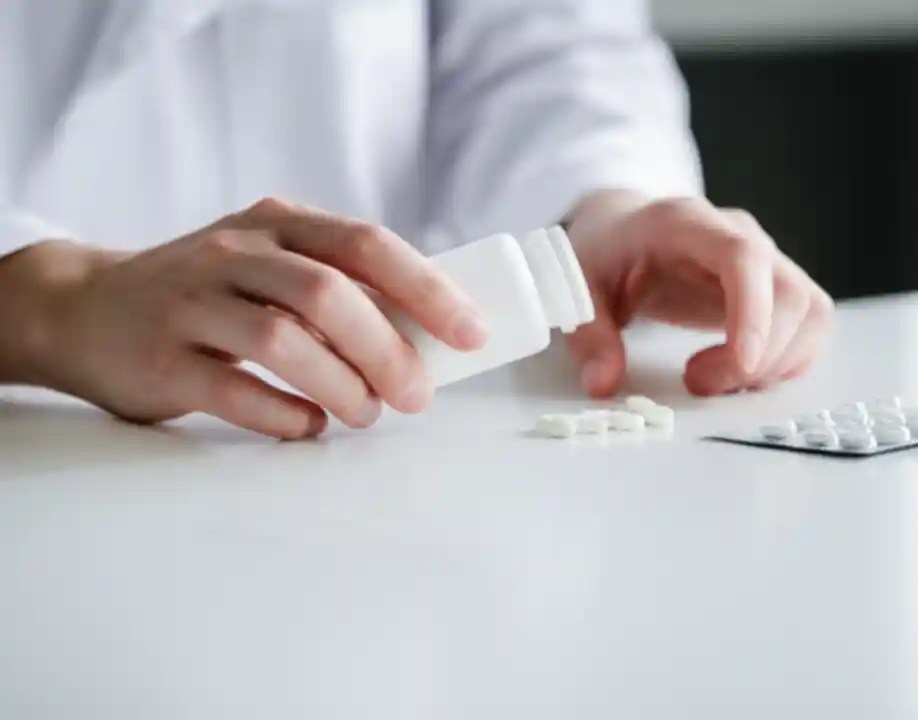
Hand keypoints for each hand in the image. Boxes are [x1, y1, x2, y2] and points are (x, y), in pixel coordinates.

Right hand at [30, 198, 486, 438]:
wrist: (84, 308)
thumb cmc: (207, 293)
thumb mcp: (269, 263)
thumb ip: (338, 283)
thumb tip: (433, 334)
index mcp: (277, 225)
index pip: (367, 244)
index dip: (427, 289)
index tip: (472, 333)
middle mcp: (234, 253)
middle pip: (328, 293)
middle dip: (387, 349)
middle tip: (417, 395)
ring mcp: (192, 302)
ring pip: (282, 340)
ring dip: (341, 385)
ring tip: (365, 413)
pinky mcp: (161, 359)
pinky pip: (235, 391)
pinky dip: (286, 415)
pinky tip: (310, 425)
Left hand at [566, 191, 833, 396]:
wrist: (624, 226)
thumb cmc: (606, 252)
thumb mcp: (578, 288)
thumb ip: (589, 337)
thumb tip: (604, 384)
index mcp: (686, 224)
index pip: (742, 258)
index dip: (752, 313)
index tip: (742, 364)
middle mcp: (739, 234)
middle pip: (789, 295)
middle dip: (758, 357)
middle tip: (700, 383)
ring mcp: (766, 258)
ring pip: (809, 312)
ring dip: (777, 363)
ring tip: (719, 380)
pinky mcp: (777, 285)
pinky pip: (810, 324)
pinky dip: (787, 361)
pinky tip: (740, 373)